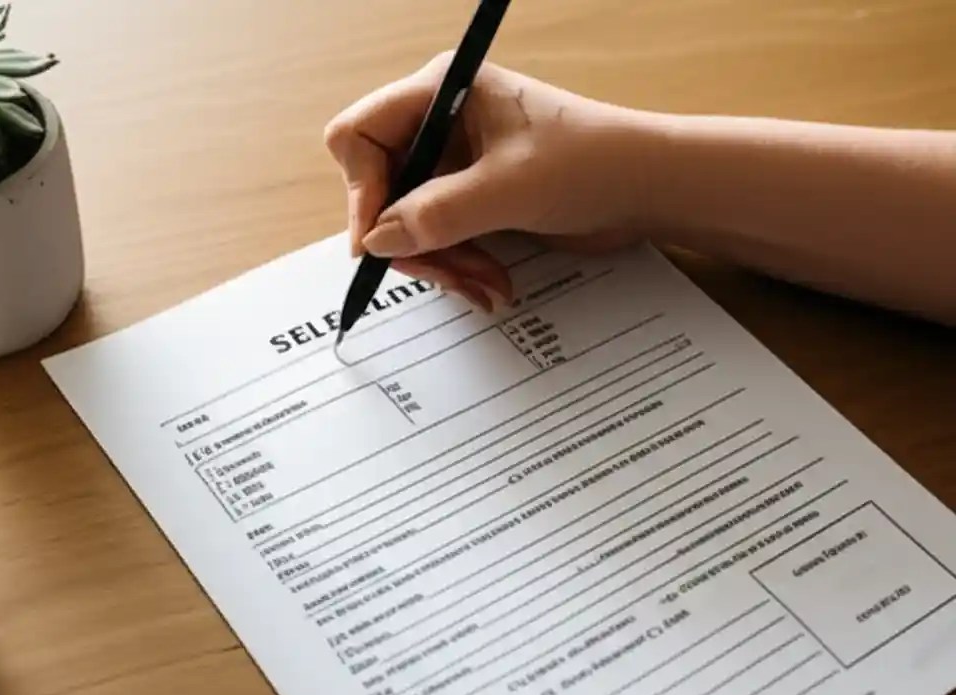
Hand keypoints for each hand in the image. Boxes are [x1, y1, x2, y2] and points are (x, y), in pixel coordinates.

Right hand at [323, 54, 654, 310]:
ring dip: (442, 262)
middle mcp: (440, 122)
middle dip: (412, 240)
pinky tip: (492, 282)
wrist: (651, 189)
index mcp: (441, 93)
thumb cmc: (592, 163)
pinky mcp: (471, 196)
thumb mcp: (508, 190)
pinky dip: (460, 265)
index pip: (360, 135)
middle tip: (446, 274)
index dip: (362, 190)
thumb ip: (436, 215)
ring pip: (408, 223)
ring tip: (485, 284)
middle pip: (381, 189)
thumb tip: (377, 241)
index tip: (379, 239)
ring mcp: (454, 162)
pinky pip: (438, 238)